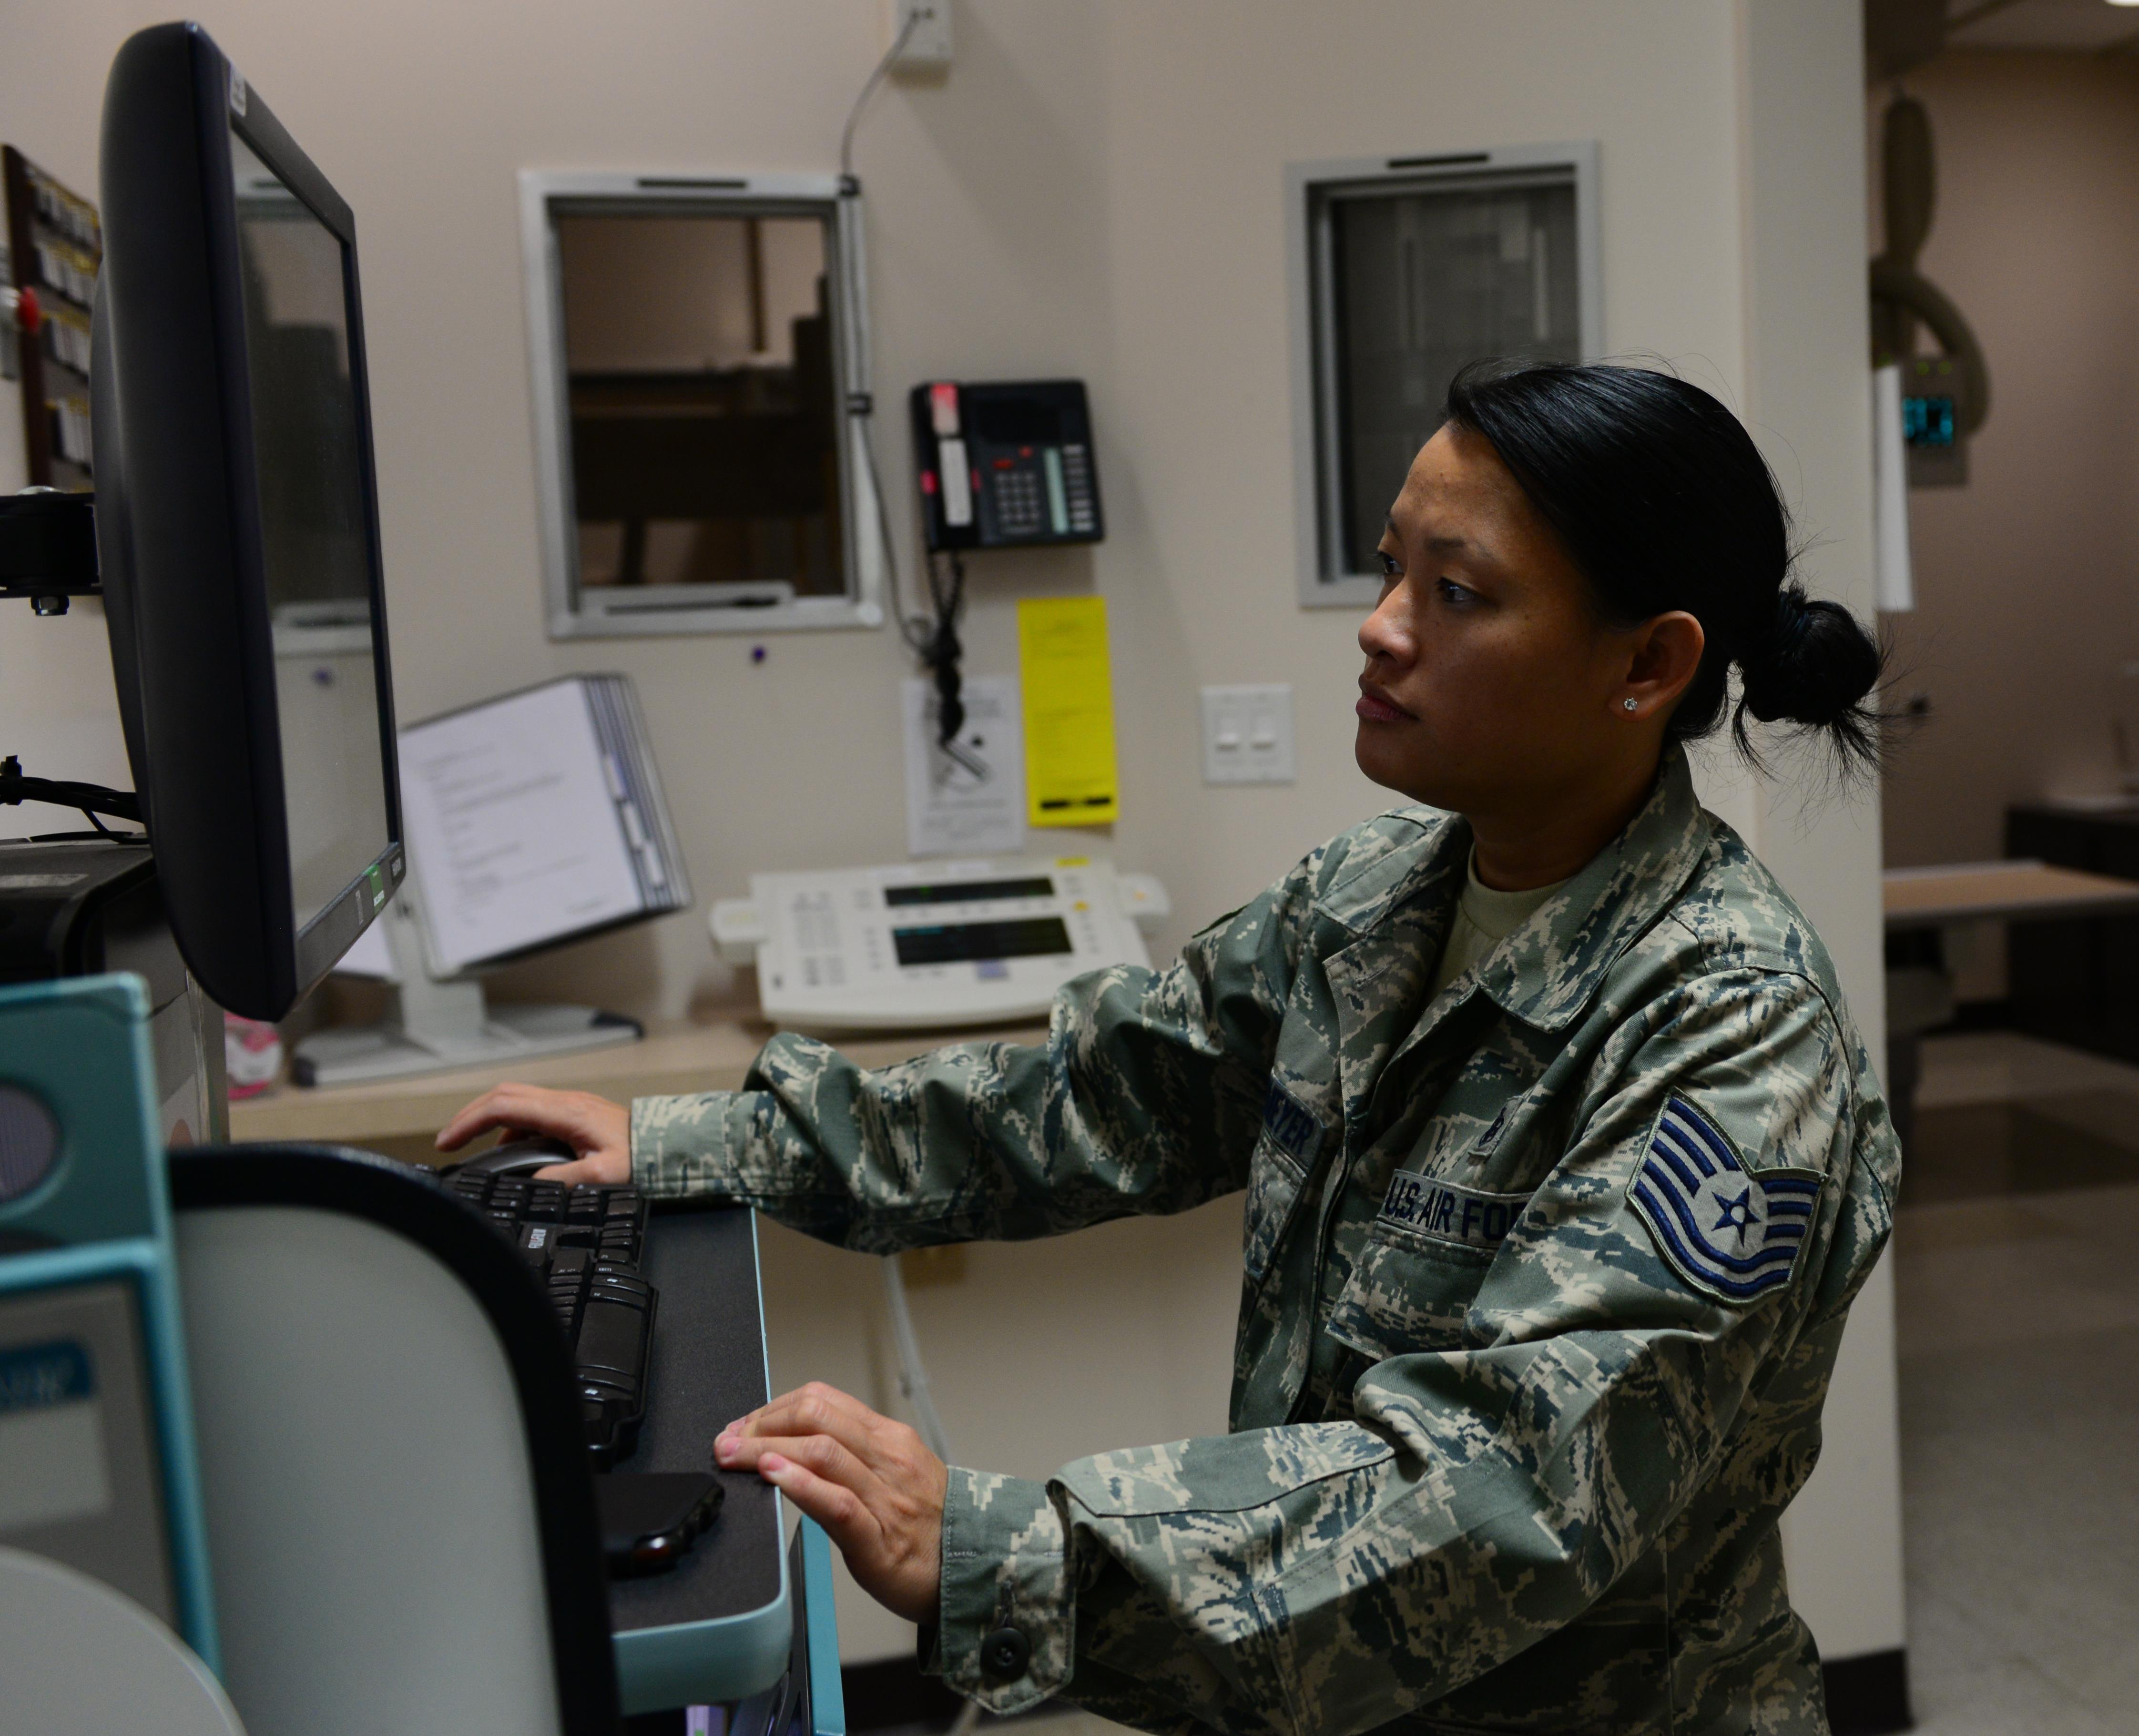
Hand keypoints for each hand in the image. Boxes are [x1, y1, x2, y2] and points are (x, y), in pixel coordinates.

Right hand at [435, 1084, 630, 1185]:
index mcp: (564, 1112)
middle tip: (449, 1141)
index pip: (502, 1106)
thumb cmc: (642, 1157)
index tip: (447, 1142)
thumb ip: (562, 1179)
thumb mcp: (602, 1175)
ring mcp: (569, 1104)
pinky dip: (513, 1126)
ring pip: (517, 1101)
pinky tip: (511, 1151)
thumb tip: (531, 1183)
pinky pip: (533, 1112)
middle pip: (503, 1095)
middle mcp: (564, 1102)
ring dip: (490, 1119)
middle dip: (470, 1116)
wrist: (668, 1143)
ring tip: (474, 1147)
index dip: (469, 1122)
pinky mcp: (574, 1112)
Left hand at [716, 1382, 944, 1625]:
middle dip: (761, 1424)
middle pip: (815, 1416)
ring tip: (734, 1455)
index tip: (744, 1425)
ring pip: (821, 1451)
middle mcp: (888, 1459)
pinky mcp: (879, 1540)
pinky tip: (773, 1477)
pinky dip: (800, 1484)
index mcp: (889, 1440)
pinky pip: (837, 1503)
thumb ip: (852, 1458)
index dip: (773, 1407)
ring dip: (765, 1448)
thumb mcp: (896, 1477)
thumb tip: (794, 1447)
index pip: (823, 1401)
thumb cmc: (930, 1528)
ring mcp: (885, 1497)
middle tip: (727, 1442)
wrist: (977, 1573)